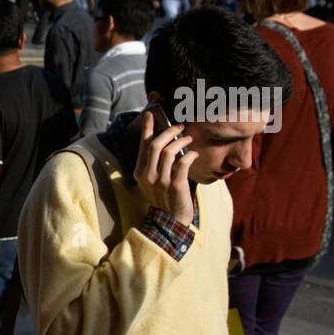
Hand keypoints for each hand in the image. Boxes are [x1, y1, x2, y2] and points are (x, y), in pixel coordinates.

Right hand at [134, 109, 195, 225]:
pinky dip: (190, 155)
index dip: (147, 128)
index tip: (151, 114)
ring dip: (181, 142)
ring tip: (188, 139)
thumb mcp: (153, 180)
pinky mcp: (175, 186)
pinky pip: (183, 164)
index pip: (143, 145)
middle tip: (180, 127)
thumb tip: (161, 142)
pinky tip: (194, 153)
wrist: (169, 220)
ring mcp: (161, 181)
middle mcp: (148, 175)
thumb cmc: (164, 197)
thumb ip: (154, 163)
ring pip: (169, 152)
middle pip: (155, 145)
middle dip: (169, 132)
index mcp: (140, 171)